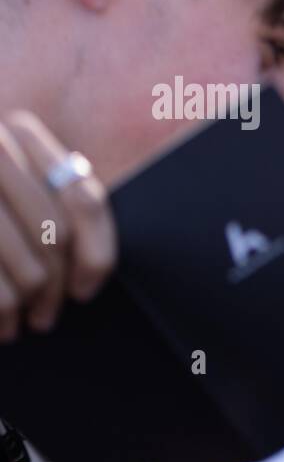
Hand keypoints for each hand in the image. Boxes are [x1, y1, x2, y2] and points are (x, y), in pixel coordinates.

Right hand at [0, 110, 115, 339]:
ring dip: (20, 307)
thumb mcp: (10, 197)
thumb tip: (92, 265)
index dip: (97, 253)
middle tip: (45, 318)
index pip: (82, 200)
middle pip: (52, 237)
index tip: (87, 288)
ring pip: (23, 266)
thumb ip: (43, 205)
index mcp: (9, 135)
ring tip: (13, 326)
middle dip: (53, 289)